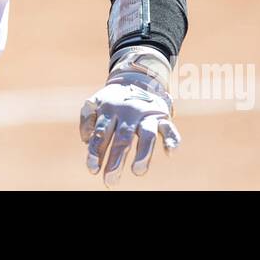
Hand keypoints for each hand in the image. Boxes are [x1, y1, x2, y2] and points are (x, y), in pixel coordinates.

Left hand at [79, 46, 180, 186]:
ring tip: (137, 171)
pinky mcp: (162, 117)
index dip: (96, 152)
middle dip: (115, 161)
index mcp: (109, 110)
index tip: (93, 169)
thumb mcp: (95, 102)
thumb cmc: (113, 99)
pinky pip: (170, 129)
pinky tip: (170, 153)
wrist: (138, 78)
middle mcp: (129, 113)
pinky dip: (172, 140)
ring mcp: (147, 115)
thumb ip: (87, 119)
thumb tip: (87, 140)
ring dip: (143, 154)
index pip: (101, 133)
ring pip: (147, 135)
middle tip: (110, 181)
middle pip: (123, 139)